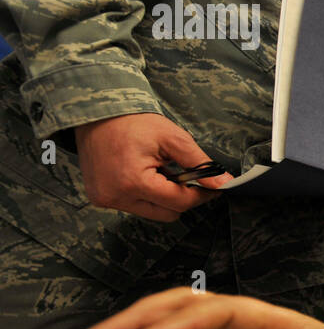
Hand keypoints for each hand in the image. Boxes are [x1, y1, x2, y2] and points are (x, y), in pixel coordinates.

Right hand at [74, 113, 232, 221]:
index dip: (201, 195)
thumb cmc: (133, 123)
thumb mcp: (172, 138)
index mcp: (134, 182)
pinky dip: (146, 195)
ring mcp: (106, 199)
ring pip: (152, 212)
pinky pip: (135, 206)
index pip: (179, 202)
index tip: (212, 187)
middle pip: (167, 213)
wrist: (97, 114)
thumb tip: (222, 183)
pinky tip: (144, 174)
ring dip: (163, 197)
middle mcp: (116, 196)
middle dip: (181, 197)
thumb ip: (199, 163)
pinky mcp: (100, 198)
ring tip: (159, 171)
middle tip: (184, 176)